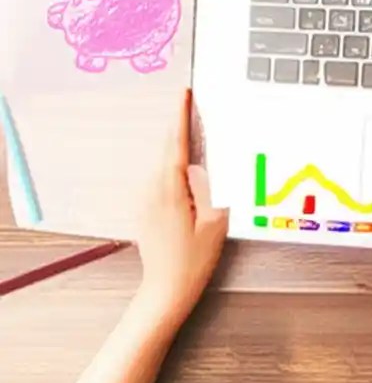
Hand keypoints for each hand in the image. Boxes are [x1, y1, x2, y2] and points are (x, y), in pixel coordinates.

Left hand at [135, 93, 227, 322]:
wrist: (166, 288)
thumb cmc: (193, 260)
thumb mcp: (215, 222)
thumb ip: (211, 187)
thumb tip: (202, 163)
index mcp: (169, 190)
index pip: (174, 144)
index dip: (180, 116)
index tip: (184, 94)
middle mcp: (151, 191)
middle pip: (168, 151)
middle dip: (182, 128)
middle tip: (197, 108)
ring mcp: (145, 199)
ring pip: (167, 165)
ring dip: (182, 152)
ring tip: (201, 142)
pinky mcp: (146, 208)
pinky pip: (163, 179)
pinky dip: (177, 170)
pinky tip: (192, 176)